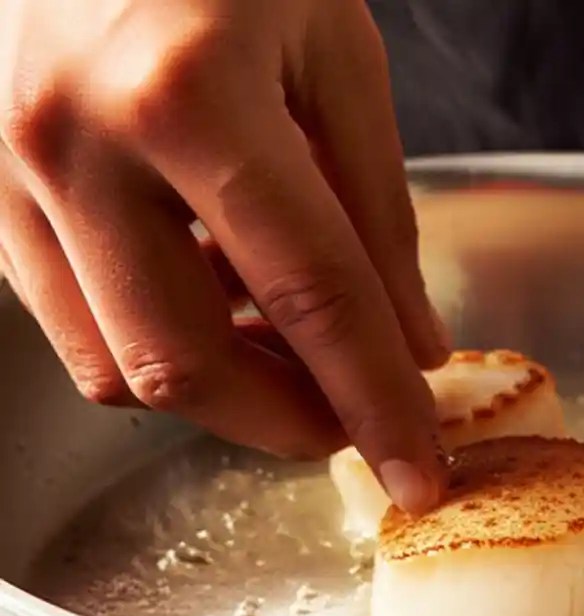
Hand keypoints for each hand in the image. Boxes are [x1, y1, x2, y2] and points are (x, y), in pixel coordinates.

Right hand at [0, 0, 449, 511]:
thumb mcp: (337, 57)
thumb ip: (378, 209)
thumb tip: (410, 340)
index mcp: (191, 94)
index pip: (313, 297)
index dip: (378, 401)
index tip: (421, 471)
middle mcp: (77, 142)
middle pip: (186, 366)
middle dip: (289, 422)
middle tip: (357, 418)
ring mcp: (8, 169)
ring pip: (113, 365)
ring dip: (221, 389)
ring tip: (293, 348)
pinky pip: (69, 318)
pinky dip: (155, 339)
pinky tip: (215, 297)